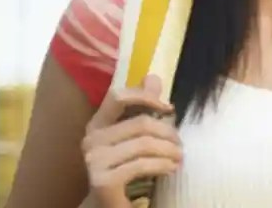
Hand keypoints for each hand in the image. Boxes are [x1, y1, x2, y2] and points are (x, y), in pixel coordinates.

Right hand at [82, 74, 181, 207]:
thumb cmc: (124, 168)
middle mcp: (91, 140)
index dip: (146, 97)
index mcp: (97, 124)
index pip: (118, 96)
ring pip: (144, 144)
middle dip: (168, 132)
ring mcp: (94, 161)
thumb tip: (152, 76)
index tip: (169, 109)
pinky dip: (163, 165)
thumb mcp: (134, 136)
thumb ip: (142, 107)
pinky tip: (171, 169)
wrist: (108, 205)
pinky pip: (142, 164)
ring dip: (170, 151)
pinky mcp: (103, 181)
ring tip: (179, 158)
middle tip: (180, 145)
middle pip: (141, 122)